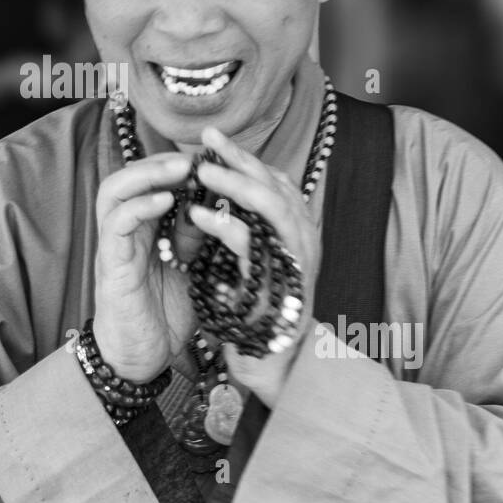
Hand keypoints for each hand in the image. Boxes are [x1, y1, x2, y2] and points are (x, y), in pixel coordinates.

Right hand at [93, 152, 197, 384]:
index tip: (209, 160)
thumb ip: (201, 240)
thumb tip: (223, 208)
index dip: (175, 166)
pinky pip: (117, 223)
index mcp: (145, 229)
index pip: (150, 182)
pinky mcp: (111, 262)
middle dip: (160, 161)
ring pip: (114, 190)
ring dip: (147, 174)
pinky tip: (165, 201)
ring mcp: (115, 245)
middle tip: (196, 157)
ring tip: (179, 170)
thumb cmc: (166, 315)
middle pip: (129, 176)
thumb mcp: (193, 269)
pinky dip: (139, 206)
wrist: (142, 358)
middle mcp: (126, 231)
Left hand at [186, 125, 321, 409]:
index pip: (277, 181)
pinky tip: (198, 215)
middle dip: (240, 158)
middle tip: (208, 139)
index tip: (216, 141)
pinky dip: (224, 225)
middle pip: (276, 184)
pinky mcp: (279, 283)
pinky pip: (252, 244)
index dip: (247, 158)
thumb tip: (217, 193)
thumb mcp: (251, 260)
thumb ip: (243, 228)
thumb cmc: (257, 311)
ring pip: (271, 206)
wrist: (273, 363)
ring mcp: (296, 260)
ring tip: (202, 172)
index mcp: (299, 231)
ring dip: (234, 184)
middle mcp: (305, 240)